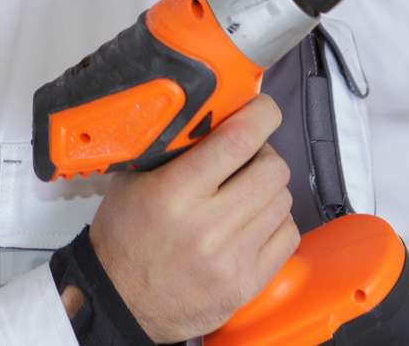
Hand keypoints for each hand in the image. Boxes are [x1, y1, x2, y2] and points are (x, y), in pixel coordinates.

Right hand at [87, 95, 299, 341]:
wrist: (120, 300)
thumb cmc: (125, 236)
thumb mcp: (133, 180)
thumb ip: (171, 147)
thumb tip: (212, 111)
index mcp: (175, 193)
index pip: (238, 141)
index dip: (260, 115)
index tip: (263, 109)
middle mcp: (207, 226)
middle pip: (271, 170)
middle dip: (264, 154)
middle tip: (248, 156)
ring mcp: (232, 259)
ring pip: (282, 201)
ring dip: (268, 188)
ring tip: (246, 191)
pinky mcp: (248, 283)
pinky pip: (288, 236)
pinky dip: (275, 221)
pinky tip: (254, 220)